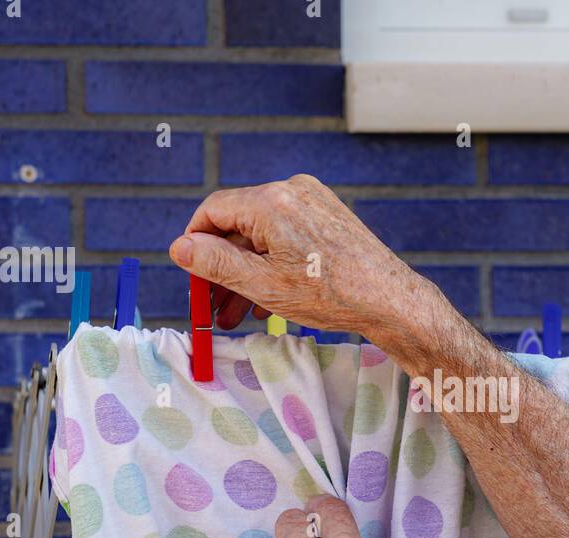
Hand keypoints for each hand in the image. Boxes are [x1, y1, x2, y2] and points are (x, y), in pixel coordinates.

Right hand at [168, 175, 439, 341]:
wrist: (389, 300)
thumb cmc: (331, 294)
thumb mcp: (262, 284)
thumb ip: (215, 264)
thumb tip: (179, 247)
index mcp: (271, 201)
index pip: (213, 211)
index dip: (195, 244)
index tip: (190, 275)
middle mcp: (292, 192)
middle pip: (238, 226)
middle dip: (221, 268)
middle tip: (210, 304)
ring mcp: (313, 202)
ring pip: (262, 236)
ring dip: (245, 273)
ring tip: (235, 314)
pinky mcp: (327, 217)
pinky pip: (286, 237)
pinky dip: (271, 265)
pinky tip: (265, 302)